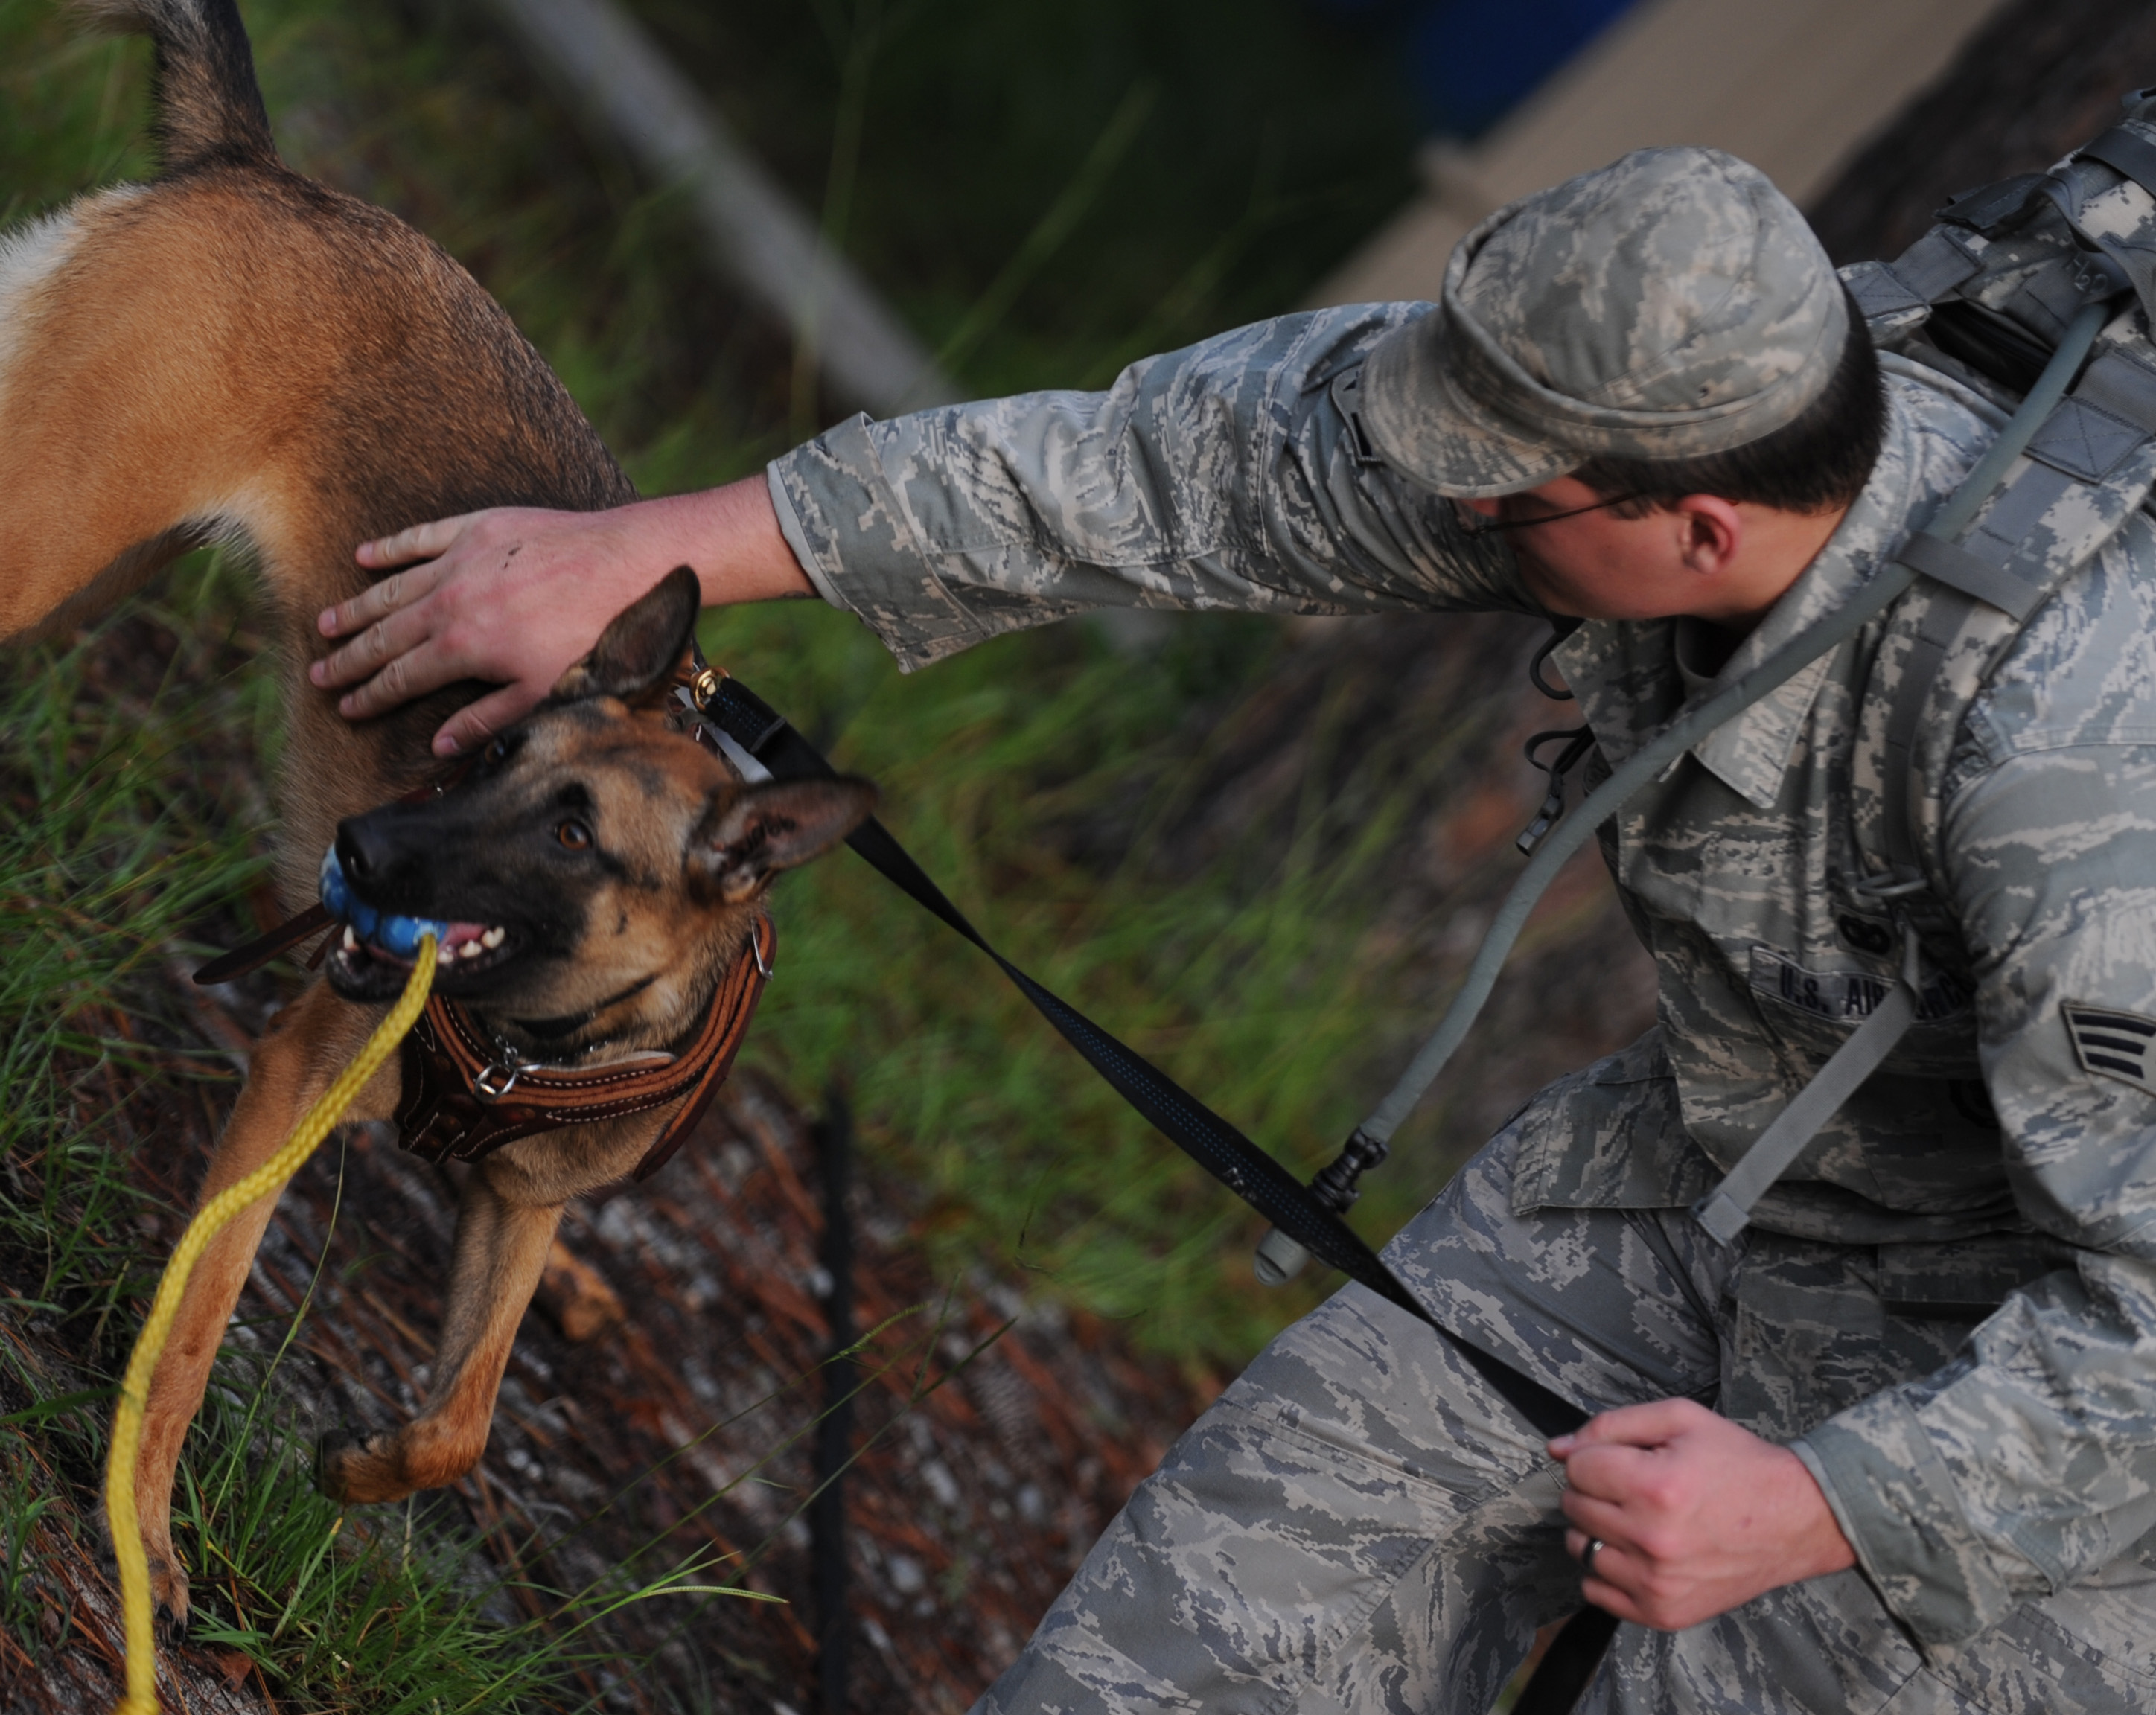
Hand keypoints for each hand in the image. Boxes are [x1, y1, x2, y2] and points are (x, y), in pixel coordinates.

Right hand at [314, 476, 812, 755]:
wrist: (626, 567)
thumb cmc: (591, 636)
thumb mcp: (542, 692)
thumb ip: (486, 719)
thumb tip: (440, 746)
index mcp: (462, 647)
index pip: (401, 677)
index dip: (369, 695)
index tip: (344, 707)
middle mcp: (449, 601)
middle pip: (386, 635)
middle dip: (350, 658)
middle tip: (319, 673)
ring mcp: (461, 560)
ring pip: (393, 588)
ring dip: (358, 608)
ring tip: (326, 624)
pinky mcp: (480, 527)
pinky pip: (421, 537)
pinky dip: (391, 548)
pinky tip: (364, 556)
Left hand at [1550, 1398, 1854, 1630]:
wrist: (1797, 1519)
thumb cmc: (1739, 1464)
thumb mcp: (1679, 1420)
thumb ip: (1610, 1426)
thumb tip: (1557, 1448)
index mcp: (1655, 1487)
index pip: (1577, 1468)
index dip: (1595, 1456)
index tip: (1621, 1460)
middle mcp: (1653, 1540)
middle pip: (1575, 1507)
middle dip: (1595, 1490)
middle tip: (1632, 1487)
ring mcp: (1657, 1583)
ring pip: (1580, 1549)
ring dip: (1598, 1530)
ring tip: (1636, 1519)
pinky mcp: (1664, 1612)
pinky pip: (1597, 1593)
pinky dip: (1607, 1572)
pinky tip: (1637, 1552)